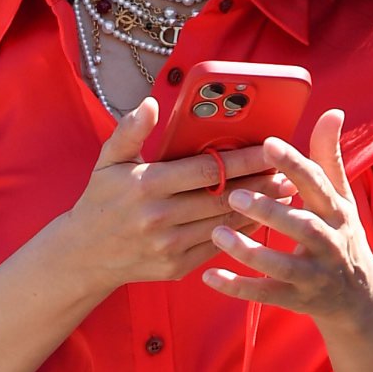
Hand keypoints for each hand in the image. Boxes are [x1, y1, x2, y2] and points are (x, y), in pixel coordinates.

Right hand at [48, 98, 288, 295]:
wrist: (84, 256)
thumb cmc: (100, 201)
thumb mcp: (107, 161)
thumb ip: (129, 131)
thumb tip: (150, 104)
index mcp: (147, 185)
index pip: (205, 169)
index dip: (241, 159)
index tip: (269, 149)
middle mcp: (160, 217)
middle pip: (221, 197)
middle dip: (259, 184)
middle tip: (288, 172)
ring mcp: (169, 245)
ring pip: (224, 223)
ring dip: (258, 209)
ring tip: (284, 194)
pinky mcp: (176, 267)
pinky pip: (217, 247)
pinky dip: (242, 232)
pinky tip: (261, 220)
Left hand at [204, 108, 372, 371]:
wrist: (360, 300)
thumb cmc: (341, 236)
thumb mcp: (341, 199)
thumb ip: (329, 158)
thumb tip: (333, 111)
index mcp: (336, 213)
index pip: (317, 184)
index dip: (294, 164)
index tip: (269, 143)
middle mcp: (329, 244)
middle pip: (301, 227)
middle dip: (270, 212)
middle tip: (234, 195)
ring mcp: (314, 276)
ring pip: (281, 265)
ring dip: (250, 251)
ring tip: (217, 233)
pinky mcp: (298, 301)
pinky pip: (265, 295)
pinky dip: (237, 287)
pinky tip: (209, 276)